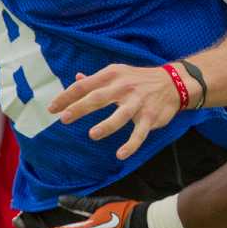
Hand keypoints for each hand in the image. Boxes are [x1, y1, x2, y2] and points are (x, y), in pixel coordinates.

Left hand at [48, 64, 197, 159]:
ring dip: (107, 125)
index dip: (67, 96)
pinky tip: (120, 154)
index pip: (85, 85)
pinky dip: (131, 144)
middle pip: (98, 98)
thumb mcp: (119, 73)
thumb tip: (76, 78)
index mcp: (112, 76)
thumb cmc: (140, 79)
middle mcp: (124, 87)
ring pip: (120, 116)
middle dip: (80, 108)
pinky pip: (139, 133)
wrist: (174, 82)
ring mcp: (138, 103)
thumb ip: (97, 79)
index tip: (52, 108)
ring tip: (93, 135)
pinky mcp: (150, 117)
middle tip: (64, 118)